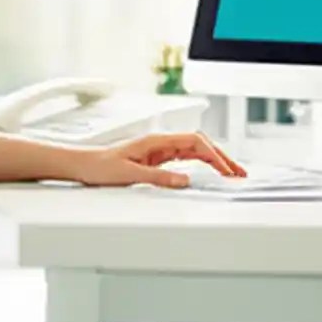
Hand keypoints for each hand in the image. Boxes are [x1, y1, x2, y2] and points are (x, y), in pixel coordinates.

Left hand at [71, 132, 244, 187]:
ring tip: (230, 173)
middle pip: (199, 143)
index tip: (225, 169)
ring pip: (194, 150)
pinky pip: (185, 158)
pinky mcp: (156, 158)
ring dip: (214, 159)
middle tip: (238, 172)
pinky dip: (201, 163)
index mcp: (156, 140)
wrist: (83, 165)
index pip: (194, 142)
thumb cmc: (101, 166)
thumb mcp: (129, 174)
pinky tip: (209, 171)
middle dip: (221, 156)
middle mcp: (160, 142)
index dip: (213, 155)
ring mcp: (159, 150)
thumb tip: (184, 181)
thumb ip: (158, 178)